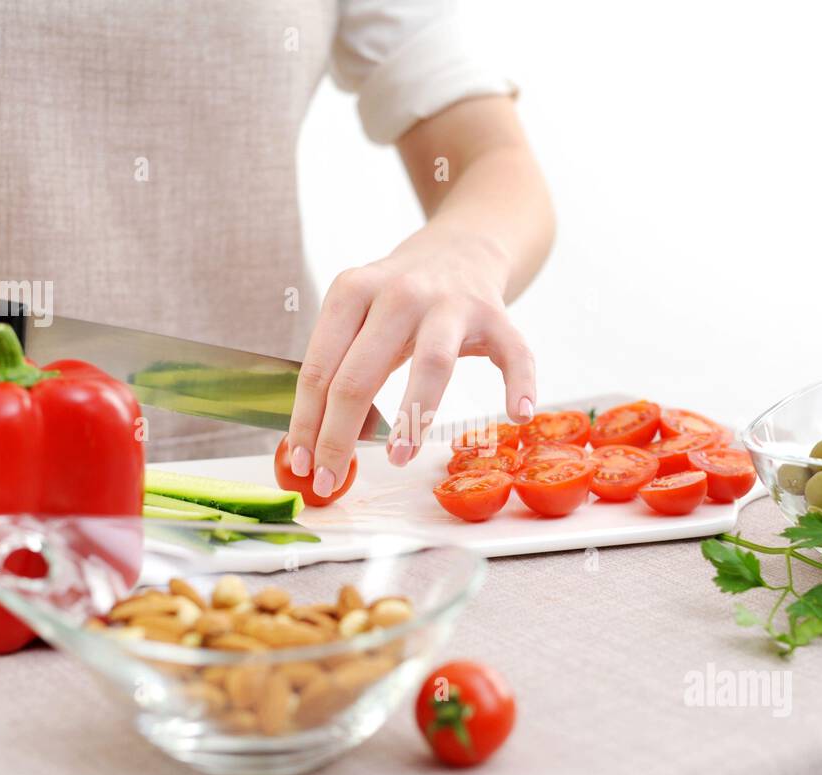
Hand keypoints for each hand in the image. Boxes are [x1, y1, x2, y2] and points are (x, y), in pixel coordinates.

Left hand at [287, 230, 536, 496]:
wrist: (460, 248)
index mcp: (353, 292)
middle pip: (361, 373)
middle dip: (340, 435)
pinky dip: (520, 382)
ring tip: (398, 458)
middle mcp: (400, 293)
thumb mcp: (359, 316)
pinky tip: (518, 414)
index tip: (301, 464)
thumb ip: (342, 368)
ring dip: (413, 416)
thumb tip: (320, 446)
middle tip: (331, 478)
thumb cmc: (398, 300)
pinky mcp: (496, 315)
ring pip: (432, 364)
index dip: (307, 422)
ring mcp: (452, 304)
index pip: (321, 369)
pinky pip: (513, 353)